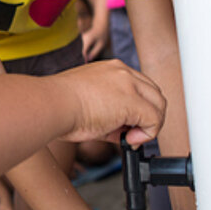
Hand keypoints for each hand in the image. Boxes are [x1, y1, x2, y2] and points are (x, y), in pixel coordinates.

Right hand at [51, 59, 165, 147]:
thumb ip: (111, 115)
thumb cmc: (60, 107)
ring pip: (159, 105)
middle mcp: (122, 72)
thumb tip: (125, 133)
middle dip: (148, 117)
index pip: (138, 87)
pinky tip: (129, 140)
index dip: (138, 109)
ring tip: (130, 138)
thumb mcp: (89, 105)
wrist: (51, 105)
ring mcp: (129, 84)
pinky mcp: (133, 101)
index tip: (125, 125)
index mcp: (110, 69)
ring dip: (150, 125)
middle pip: (153, 94)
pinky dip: (148, 134)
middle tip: (132, 134)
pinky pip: (154, 119)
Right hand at [81, 21, 109, 60]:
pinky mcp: (86, 35)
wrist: (101, 21)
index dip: (86, 58)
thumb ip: (95, 51)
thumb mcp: (101, 44)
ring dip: (89, 50)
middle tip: (91, 62)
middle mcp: (84, 39)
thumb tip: (90, 59)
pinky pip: (87, 43)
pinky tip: (95, 46)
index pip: (84, 52)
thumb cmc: (103, 32)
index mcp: (87, 41)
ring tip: (94, 54)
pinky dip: (90, 46)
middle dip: (88, 55)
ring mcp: (84, 36)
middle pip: (85, 50)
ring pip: (86, 46)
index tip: (87, 64)